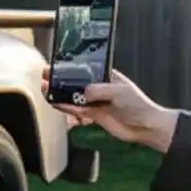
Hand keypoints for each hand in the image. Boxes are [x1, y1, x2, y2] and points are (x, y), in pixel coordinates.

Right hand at [41, 68, 179, 152]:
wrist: (145, 127)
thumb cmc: (137, 104)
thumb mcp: (118, 91)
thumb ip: (98, 90)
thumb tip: (82, 93)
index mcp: (106, 76)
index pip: (85, 68)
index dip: (70, 66)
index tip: (56, 64)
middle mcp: (98, 88)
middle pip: (76, 82)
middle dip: (60, 79)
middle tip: (45, 75)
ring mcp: (95, 101)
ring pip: (72, 96)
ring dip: (59, 93)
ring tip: (44, 88)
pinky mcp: (93, 115)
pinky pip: (75, 110)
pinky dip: (64, 107)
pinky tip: (54, 102)